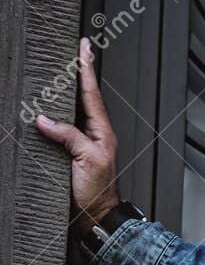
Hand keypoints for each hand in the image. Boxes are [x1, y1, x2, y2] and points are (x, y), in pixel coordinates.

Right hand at [35, 37, 119, 235]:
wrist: (94, 219)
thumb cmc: (96, 194)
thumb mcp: (86, 160)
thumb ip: (68, 136)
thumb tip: (44, 120)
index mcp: (101, 131)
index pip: (91, 92)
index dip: (85, 68)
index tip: (83, 45)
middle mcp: (92, 133)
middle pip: (81, 95)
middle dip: (77, 71)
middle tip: (73, 47)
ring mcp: (81, 142)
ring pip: (70, 109)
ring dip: (64, 90)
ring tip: (59, 68)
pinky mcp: (69, 153)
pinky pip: (59, 127)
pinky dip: (52, 114)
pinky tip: (45, 106)